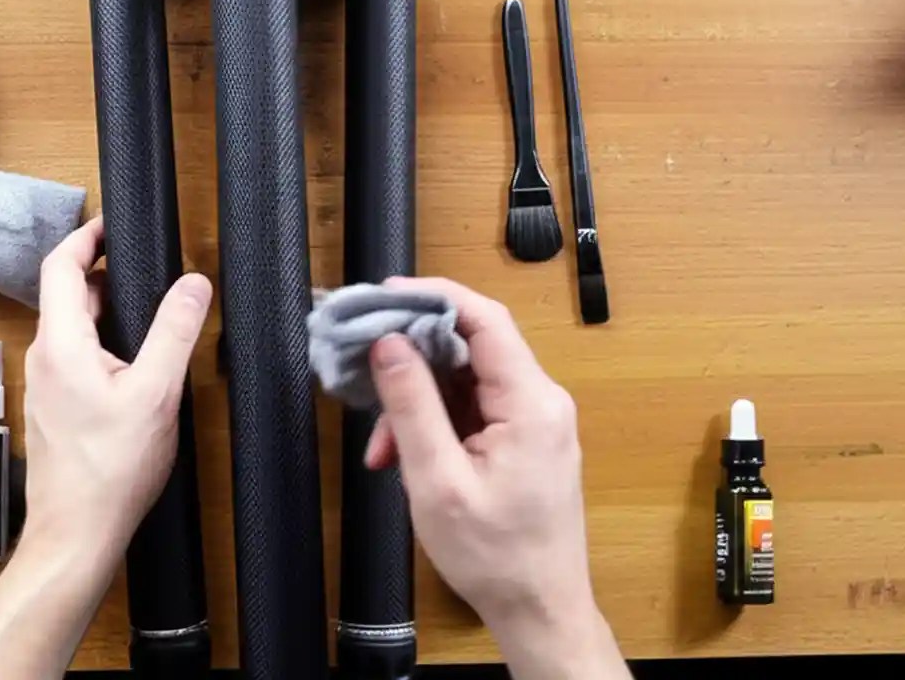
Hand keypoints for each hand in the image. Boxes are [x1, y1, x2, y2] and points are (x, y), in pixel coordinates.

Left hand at [22, 216, 212, 550]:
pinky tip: (133, 365)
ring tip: (147, 313)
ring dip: (105, 312)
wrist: (76, 532)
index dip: (85, 237)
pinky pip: (73, 359)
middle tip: (145, 268)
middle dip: (104, 274)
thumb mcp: (156, 393)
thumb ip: (175, 332)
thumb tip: (194, 284)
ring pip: (71, 330)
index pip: (60, 267)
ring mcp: (45, 387)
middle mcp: (43, 359)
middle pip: (67, 296)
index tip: (113, 225)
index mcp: (60, 344)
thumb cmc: (110, 469)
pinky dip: (101, 344)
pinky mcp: (54, 410)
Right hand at [366, 277, 627, 678]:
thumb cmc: (495, 557)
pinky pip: (472, 409)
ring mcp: (534, 420)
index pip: (485, 319)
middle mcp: (541, 401)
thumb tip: (388, 344)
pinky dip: (434, 425)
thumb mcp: (438, 481)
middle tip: (364, 376)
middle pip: (470, 347)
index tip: (383, 295)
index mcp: (531, 404)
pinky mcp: (523, 439)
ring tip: (384, 450)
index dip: (432, 297)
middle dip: (412, 363)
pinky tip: (405, 458)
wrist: (539, 609)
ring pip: (464, 381)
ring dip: (417, 404)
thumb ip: (412, 406)